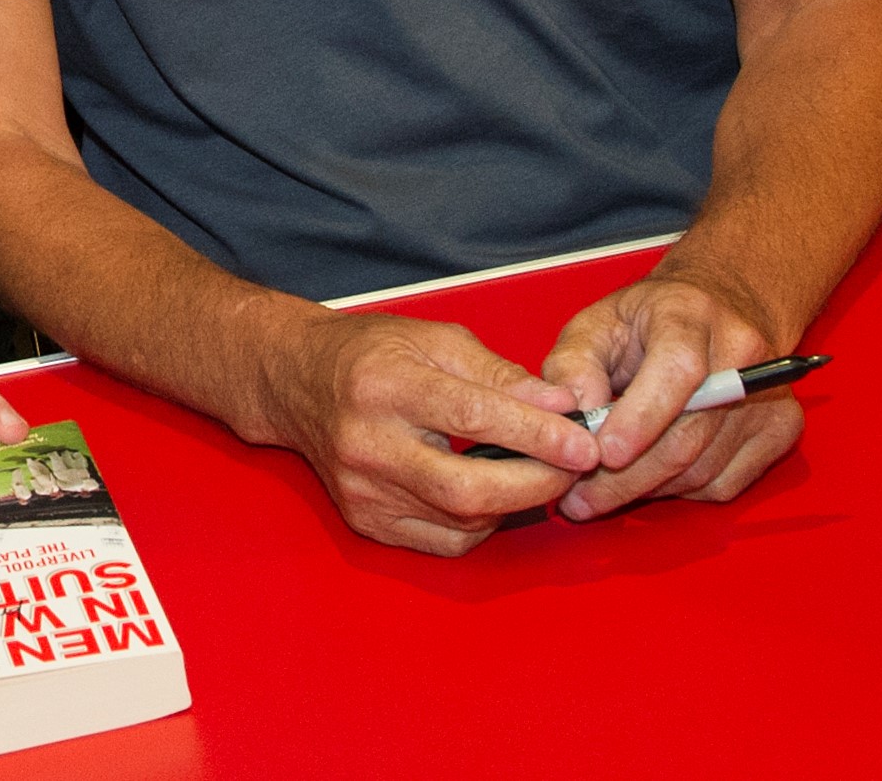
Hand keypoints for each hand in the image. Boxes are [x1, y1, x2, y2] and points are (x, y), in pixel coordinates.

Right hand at [254, 310, 598, 555]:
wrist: (296, 381)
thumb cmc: (371, 354)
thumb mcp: (434, 340)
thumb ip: (500, 375)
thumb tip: (561, 406)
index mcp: (384, 386)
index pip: (471, 417)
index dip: (536, 435)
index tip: (585, 443)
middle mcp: (368, 444)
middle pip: (468, 488)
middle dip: (537, 483)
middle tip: (575, 466)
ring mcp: (363, 491)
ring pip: (462, 520)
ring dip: (515, 501)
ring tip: (536, 471)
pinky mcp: (365, 521)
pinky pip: (445, 541)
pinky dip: (481, 522)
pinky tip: (489, 493)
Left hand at [540, 266, 791, 522]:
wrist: (723, 309)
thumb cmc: (648, 321)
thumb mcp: (596, 324)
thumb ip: (573, 363)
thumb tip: (574, 410)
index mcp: (690, 314)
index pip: (678, 371)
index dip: (642, 417)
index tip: (603, 454)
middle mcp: (741, 353)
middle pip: (689, 434)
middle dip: (627, 477)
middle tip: (578, 501)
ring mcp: (770, 395)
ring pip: (703, 468)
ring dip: (646, 488)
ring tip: (601, 491)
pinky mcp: (782, 429)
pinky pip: (723, 483)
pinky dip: (678, 490)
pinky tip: (650, 476)